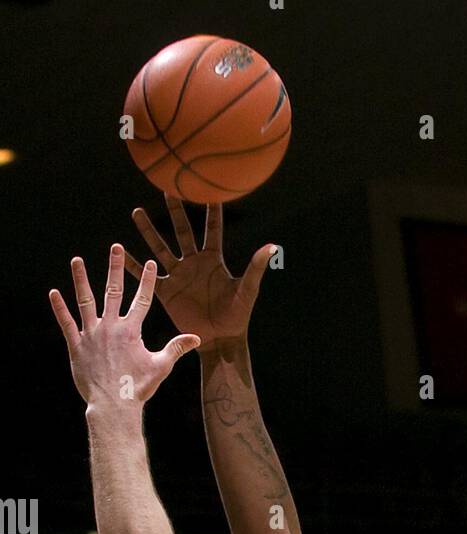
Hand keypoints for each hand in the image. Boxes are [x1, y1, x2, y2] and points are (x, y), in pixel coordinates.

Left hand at [49, 246, 199, 405]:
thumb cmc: (138, 388)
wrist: (114, 405)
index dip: (148, 281)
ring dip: (81, 279)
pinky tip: (53, 293)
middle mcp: (111, 327)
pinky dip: (59, 308)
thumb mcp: (161, 367)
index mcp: (132, 331)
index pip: (142, 300)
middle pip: (114, 291)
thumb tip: (196, 337)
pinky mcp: (76, 346)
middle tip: (115, 248)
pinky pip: (66, 323)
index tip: (150, 263)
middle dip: (115, 268)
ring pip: (86, 301)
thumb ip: (176, 348)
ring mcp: (92, 335)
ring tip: (77, 260)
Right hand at [125, 196, 274, 350]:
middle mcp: (194, 263)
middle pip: (182, 230)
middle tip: (166, 186)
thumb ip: (255, 268)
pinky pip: (147, 276)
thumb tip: (272, 247)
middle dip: (175, 210)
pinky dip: (135, 265)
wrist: (220, 340)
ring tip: (137, 212)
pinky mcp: (167, 291)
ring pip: (160, 247)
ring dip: (148, 231)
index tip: (208, 187)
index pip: (213, 229)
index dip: (211, 209)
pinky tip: (121, 251)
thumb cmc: (237, 316)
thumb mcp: (247, 291)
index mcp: (213, 260)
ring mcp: (179, 275)